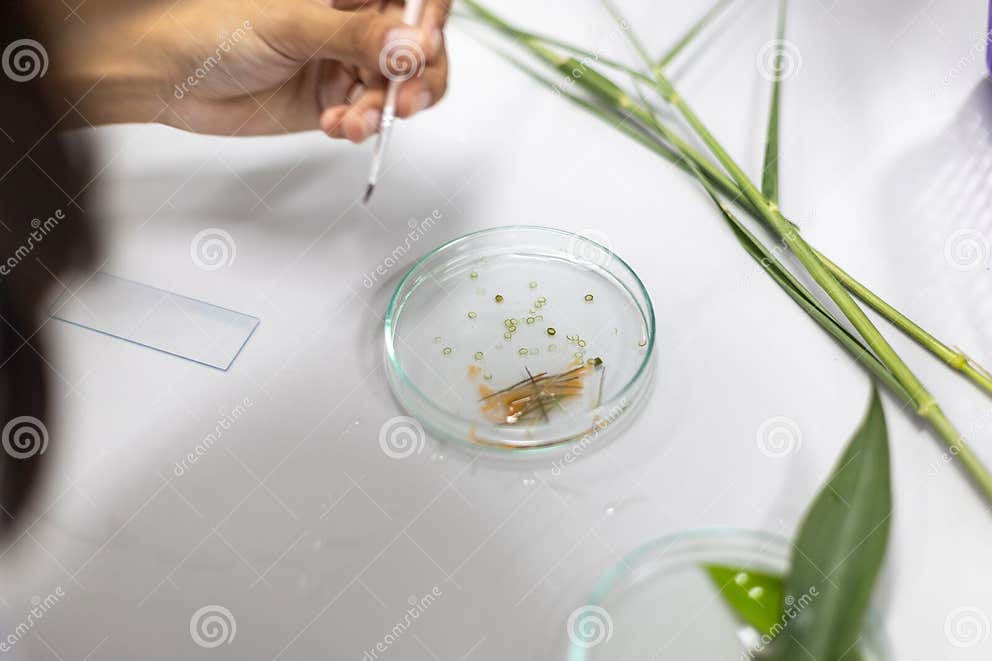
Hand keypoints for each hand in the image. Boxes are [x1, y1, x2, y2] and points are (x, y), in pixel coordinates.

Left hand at [47, 0, 450, 141]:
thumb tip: (411, 47)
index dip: (428, 21)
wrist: (171, 79)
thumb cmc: (213, 29)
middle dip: (417, 77)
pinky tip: (337, 127)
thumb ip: (356, 36)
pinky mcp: (336, 99)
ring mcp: (347, 61)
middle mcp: (355, 21)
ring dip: (384, 109)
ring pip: (399, 87)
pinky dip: (362, 126)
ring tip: (355, 122)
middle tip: (401, 103)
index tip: (423, 47)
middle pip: (419, 47)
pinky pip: (371, 115)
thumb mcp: (290, 26)